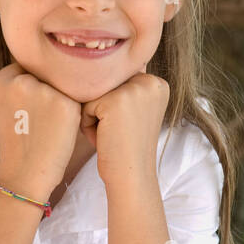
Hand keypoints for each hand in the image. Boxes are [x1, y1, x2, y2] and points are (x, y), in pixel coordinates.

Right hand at [0, 62, 82, 198]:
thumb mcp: (0, 108)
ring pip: (60, 85)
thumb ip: (11, 85)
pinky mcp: (65, 103)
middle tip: (40, 118)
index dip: (31, 86)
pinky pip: (75, 98)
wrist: (24, 174)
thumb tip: (33, 66)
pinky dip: (71, 113)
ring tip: (49, 125)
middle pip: (43, 74)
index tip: (30, 106)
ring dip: (60, 100)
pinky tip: (61, 129)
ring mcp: (43, 91)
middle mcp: (19, 81)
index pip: (25, 67)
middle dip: (45, 91)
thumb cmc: (15, 142)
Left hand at [80, 66, 170, 191]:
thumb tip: (100, 66)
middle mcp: (150, 81)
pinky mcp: (115, 101)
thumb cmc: (126, 151)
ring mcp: (134, 89)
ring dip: (94, 118)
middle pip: (105, 84)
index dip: (114, 109)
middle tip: (118, 136)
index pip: (118, 82)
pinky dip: (88, 125)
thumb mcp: (134, 113)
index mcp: (157, 83)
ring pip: (94, 93)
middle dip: (103, 111)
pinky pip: (85, 105)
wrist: (131, 178)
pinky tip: (104, 140)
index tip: (127, 130)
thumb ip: (126, 89)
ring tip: (111, 137)